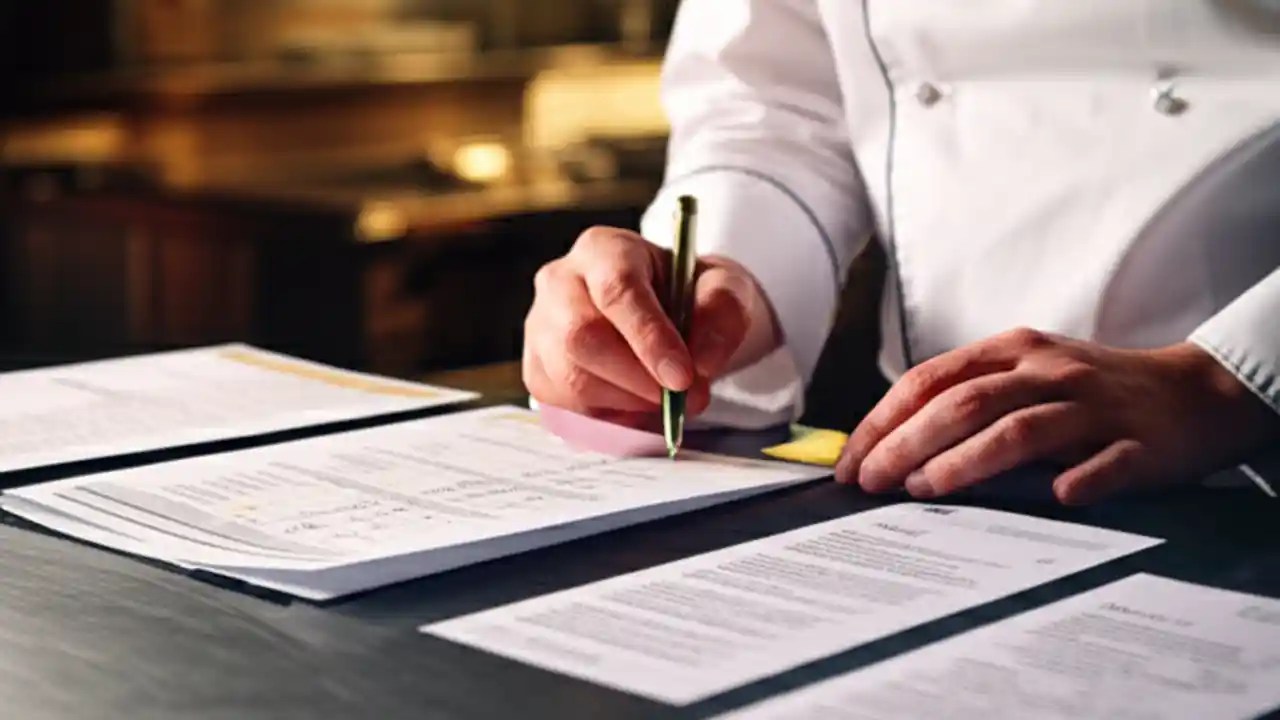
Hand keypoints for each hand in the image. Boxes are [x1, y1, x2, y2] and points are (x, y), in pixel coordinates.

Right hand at [523, 227, 778, 423]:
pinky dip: (610, 416)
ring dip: (628, 402)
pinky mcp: (537, 370)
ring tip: (667, 401)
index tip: (683, 377)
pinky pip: (566, 406)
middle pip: (581, 336)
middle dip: (637, 379)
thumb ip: (722, 313)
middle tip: (682, 399)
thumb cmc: (692, 296)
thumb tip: (700, 361)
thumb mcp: (725, 289)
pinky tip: (638, 404)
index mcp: (603, 249)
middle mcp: (559, 282)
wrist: (668, 315)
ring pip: (571, 378)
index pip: (617, 290)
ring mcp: (540, 327)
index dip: (649, 338)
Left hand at [835, 328, 1279, 504]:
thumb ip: (965, 398)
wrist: (1190, 393)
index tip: (850, 463)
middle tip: (871, 482)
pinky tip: (1057, 497)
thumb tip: (888, 443)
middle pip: (963, 404)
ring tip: (923, 488)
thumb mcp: (1023, 375)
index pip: (929, 381)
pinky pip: (1106, 463)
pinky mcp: (1138, 444)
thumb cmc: (1087, 391)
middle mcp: (1046, 372)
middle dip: (907, 444)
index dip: (883, 422)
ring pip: (1020, 429)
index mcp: (1011, 352)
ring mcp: (1092, 407)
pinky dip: (1080, 479)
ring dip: (967, 460)